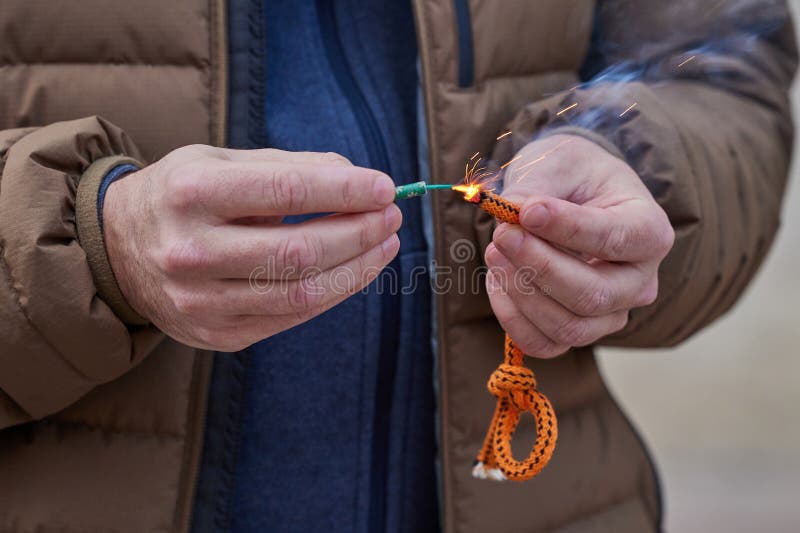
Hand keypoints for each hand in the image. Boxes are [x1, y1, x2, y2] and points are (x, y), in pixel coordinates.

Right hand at [103, 145, 400, 350]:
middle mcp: (191, 251)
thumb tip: (357, 180)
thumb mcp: (221, 162)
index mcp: (191, 193)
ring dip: (357, 268)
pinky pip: (291, 316)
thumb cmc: (183, 196)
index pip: (286, 192)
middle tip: (391, 216)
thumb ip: (289, 167)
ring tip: (385, 244)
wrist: (119, 251)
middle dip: (358, 233)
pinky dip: (333, 292)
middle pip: (299, 250)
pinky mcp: (216, 334)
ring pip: (301, 292)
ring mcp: (201, 301)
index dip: (344, 192)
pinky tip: (355, 270)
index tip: (385, 187)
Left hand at [485, 134, 673, 357]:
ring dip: (522, 293)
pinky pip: (544, 343)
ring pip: (569, 326)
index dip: (567, 228)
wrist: (572, 194)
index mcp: (650, 230)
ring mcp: (611, 313)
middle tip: (502, 233)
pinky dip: (512, 318)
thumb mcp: (559, 162)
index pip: (613, 239)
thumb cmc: (573, 174)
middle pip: (593, 295)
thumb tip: (511, 211)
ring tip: (495, 251)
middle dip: (538, 266)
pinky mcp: (577, 330)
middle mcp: (639, 281)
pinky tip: (497, 279)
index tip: (526, 211)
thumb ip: (537, 186)